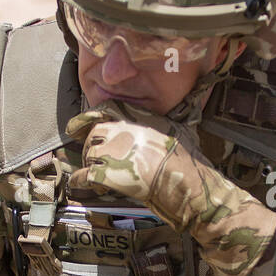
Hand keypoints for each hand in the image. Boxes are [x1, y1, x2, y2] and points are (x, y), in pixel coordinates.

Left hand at [65, 99, 208, 232]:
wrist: (179, 177)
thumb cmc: (184, 154)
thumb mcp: (182, 124)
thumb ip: (180, 111)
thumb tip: (199, 91)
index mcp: (133, 117)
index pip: (101, 111)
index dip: (87, 119)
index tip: (76, 125)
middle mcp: (116, 131)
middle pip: (93, 135)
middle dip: (93, 146)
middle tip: (97, 157)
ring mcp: (107, 152)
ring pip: (88, 155)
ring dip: (89, 164)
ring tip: (99, 173)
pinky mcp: (102, 174)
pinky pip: (82, 176)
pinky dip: (78, 180)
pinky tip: (77, 183)